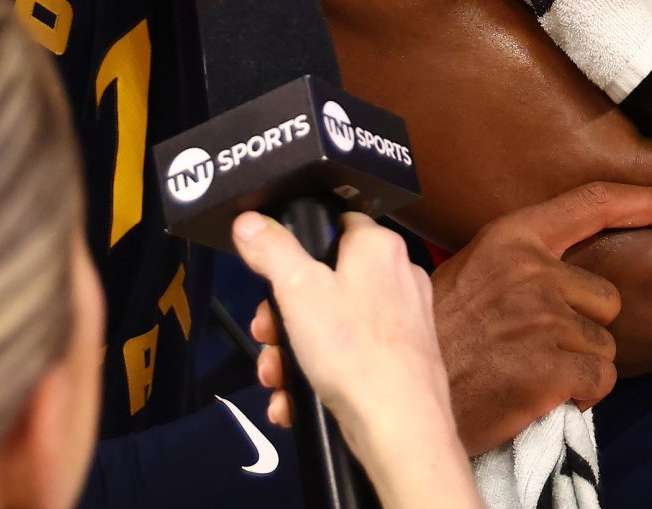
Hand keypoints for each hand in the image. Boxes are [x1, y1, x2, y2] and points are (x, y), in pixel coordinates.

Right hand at [234, 212, 473, 495]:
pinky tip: (294, 401)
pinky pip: (349, 358)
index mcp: (379, 247)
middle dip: (283, 316)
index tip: (271, 277)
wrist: (400, 430)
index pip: (335, 223)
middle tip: (266, 336)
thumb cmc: (354, 352)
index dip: (297, 247)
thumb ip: (272, 250)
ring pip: (332, 326)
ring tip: (275, 378)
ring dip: (293, 352)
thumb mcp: (298, 290)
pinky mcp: (400, 361)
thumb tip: (249, 221)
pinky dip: (317, 376)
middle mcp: (397, 277)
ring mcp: (402, 322)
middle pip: (325, 282)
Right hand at [427, 182, 651, 454]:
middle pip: (605, 296)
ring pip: (604, 343)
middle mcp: (532, 270)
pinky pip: (600, 378)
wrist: (401, 390)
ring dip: (579, 363)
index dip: (646, 202)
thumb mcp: (469, 272)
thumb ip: (519, 262)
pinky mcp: (553, 365)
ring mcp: (544, 317)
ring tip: (531, 368)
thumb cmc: (435, 336)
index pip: (592, 203)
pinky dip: (582, 393)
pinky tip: (545, 393)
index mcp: (511, 237)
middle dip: (584, 325)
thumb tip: (563, 272)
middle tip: (537, 343)